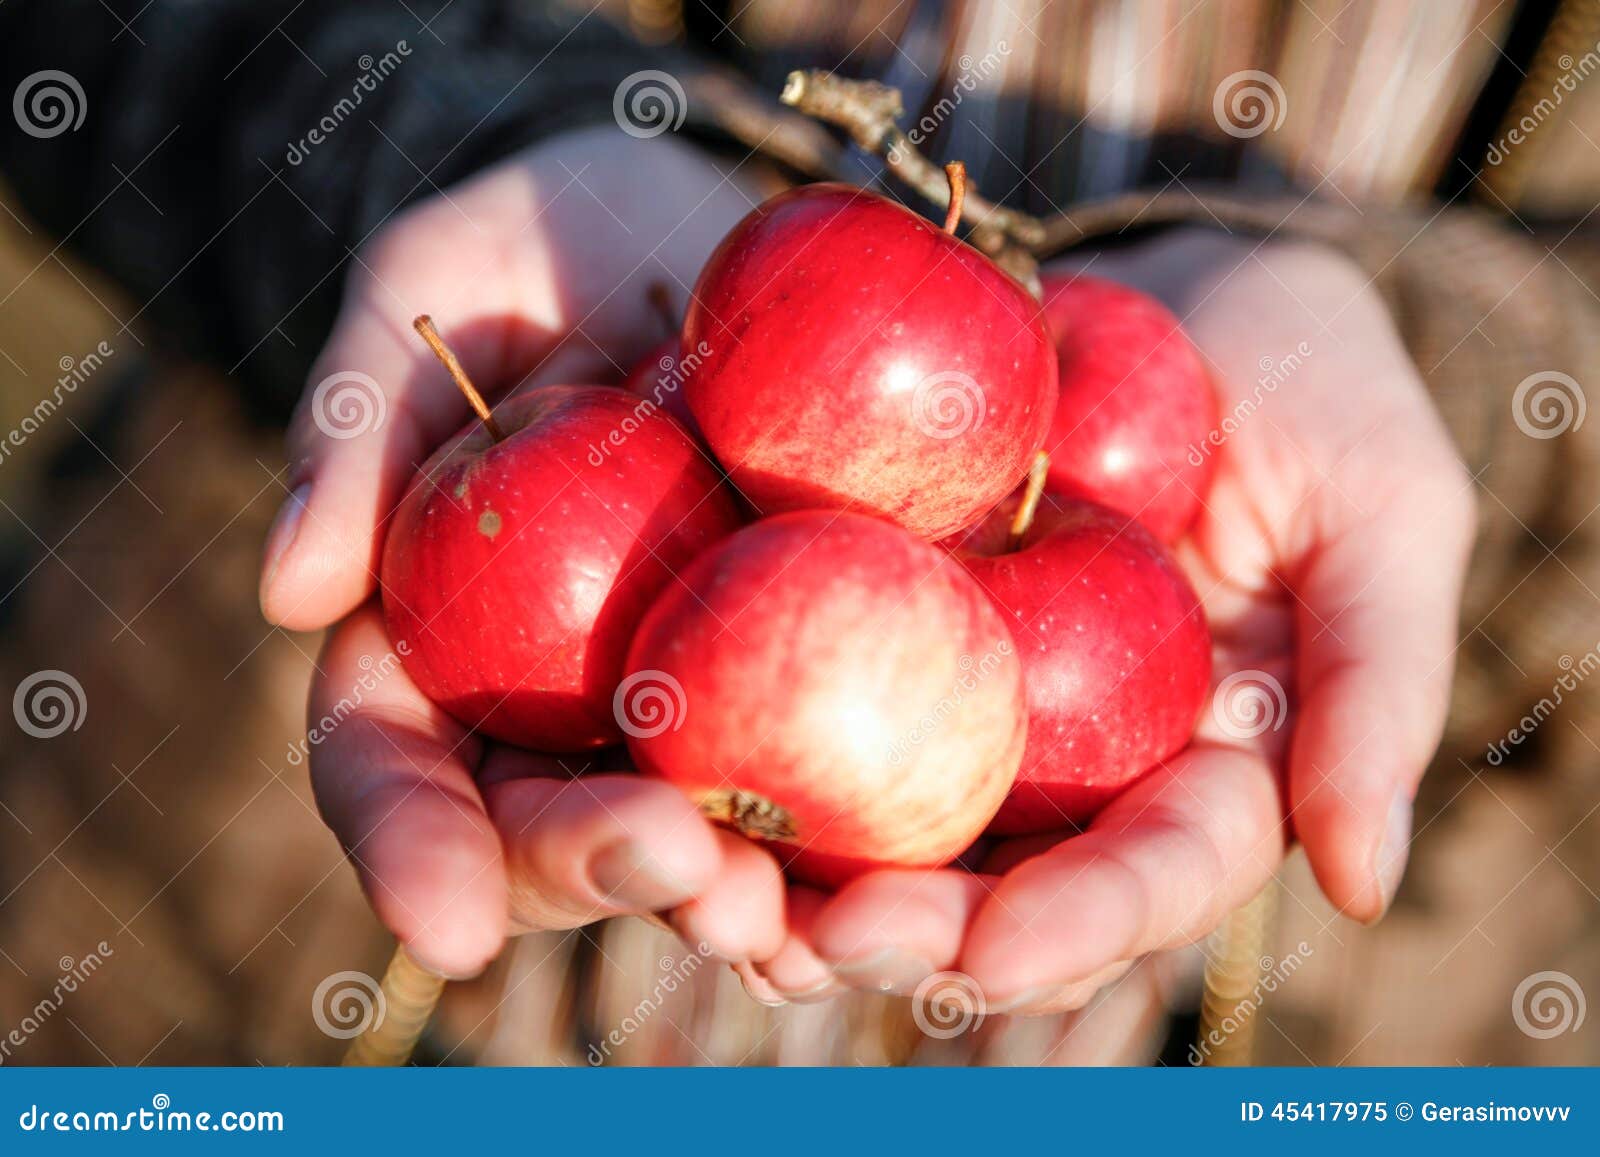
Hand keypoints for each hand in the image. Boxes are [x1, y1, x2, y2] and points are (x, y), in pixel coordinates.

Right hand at [260, 126, 785, 977]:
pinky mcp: (812, 663)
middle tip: (674, 876)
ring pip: (693, 835)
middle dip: (600, 872)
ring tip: (785, 924)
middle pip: (548, 828)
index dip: (412, 847)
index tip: (447, 928)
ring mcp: (692, 690)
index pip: (393, 760)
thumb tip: (291, 597)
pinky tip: (907, 873)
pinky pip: (833, 767)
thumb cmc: (555, 244)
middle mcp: (555, 695)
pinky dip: (856, 837)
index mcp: (435, 632)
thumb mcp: (440, 282)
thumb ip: (364, 417)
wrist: (724, 232)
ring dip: (736, 897)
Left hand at [749, 230, 1475, 1014]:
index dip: (1080, 928)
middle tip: (832, 944)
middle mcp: (1071, 766)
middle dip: (912, 936)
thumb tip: (1363, 883)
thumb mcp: (1382, 510)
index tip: (996, 956)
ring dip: (798, 882)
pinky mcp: (869, 624)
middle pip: (991, 886)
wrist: (1173, 287)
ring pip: (879, 826)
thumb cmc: (1307, 387)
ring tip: (728, 904)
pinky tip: (668, 773)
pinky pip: (796, 696)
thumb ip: (1376, 684)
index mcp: (1200, 770)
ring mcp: (961, 701)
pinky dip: (737, 747)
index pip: (1148, 875)